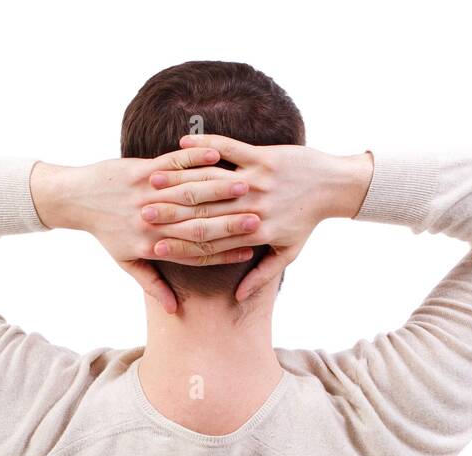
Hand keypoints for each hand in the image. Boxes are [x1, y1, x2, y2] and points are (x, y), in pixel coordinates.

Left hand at [31, 151, 261, 312]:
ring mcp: (147, 195)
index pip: (196, 252)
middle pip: (199, 224)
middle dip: (230, 222)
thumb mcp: (127, 262)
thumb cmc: (106, 232)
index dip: (224, 252)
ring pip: (190, 193)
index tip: (250, 249)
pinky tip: (218, 156)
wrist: (79, 198)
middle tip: (258, 219)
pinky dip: (196, 159)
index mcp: (152, 248)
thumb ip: (152, 285)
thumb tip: (173, 311)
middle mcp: (152, 224)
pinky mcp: (141, 171)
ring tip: (246, 185)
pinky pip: (174, 164)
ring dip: (220, 188)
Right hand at [147, 135, 373, 300]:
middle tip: (140, 213)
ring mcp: (257, 180)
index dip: (179, 245)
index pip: (209, 243)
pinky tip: (183, 143)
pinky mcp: (263, 156)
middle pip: (203, 213)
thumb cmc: (306, 221)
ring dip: (180, 180)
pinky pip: (229, 148)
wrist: (331, 186)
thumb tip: (240, 297)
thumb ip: (262, 276)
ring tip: (152, 179)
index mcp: (254, 235)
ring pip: (211, 182)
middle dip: (170, 214)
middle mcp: (253, 209)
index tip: (152, 246)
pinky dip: (205, 145)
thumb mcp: (287, 253)